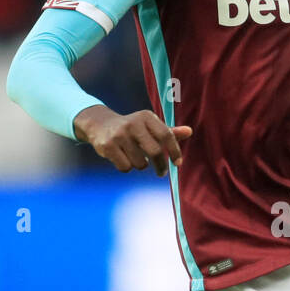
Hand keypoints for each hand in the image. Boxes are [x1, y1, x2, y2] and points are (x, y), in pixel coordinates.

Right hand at [72, 105, 192, 174]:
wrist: (100, 124)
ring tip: (133, 156)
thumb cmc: (132, 128)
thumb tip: (189, 131)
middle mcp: (133, 123)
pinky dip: (127, 167)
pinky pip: (125, 167)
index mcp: (146, 117)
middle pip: (155, 152)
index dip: (174, 151)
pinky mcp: (108, 146)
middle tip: (161, 173)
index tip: (178, 163)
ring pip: (140, 163)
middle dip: (161, 166)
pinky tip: (121, 157)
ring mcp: (119, 135)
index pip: (166, 135)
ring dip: (140, 165)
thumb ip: (169, 131)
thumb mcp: (149, 126)